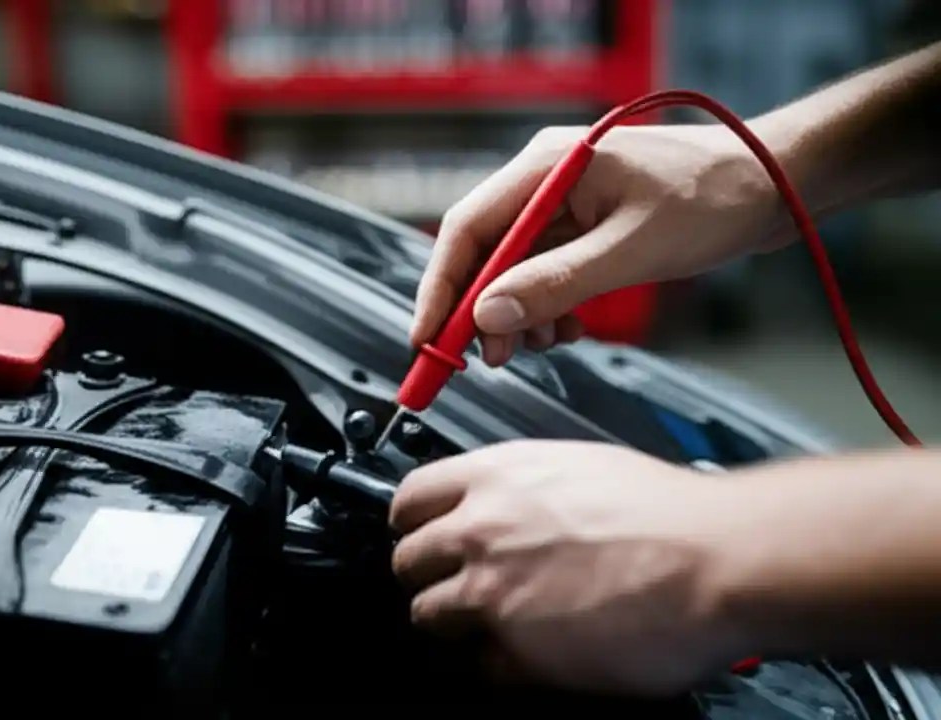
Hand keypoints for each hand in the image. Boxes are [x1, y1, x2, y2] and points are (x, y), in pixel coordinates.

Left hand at [389, 440, 751, 695]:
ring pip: (427, 616)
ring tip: (494, 622)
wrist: (716, 559)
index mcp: (495, 477)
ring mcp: (492, 593)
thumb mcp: (580, 466)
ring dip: (454, 621)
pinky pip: (482, 666)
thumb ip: (524, 486)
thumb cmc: (670, 511)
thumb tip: (505, 503)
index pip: (409, 498)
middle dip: (425, 574)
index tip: (419, 531)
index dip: (412, 520)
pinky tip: (536, 651)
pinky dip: (501, 664)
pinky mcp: (517, 651)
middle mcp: (481, 531)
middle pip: (407, 561)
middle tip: (453, 582)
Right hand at [413, 124, 789, 365]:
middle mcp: (545, 181)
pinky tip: (567, 330)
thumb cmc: (715, 198)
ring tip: (541, 347)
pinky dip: (546, 309)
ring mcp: (563, 204)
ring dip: (518, 317)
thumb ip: (556, 284)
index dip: (441, 288)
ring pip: (512, 271)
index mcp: (546, 166)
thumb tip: (490, 318)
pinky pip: (543, 275)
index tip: (428, 339)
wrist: (775, 183)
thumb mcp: (631, 249)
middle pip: (484, 253)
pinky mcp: (583, 227)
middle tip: (487, 361)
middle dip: (480, 312)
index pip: (467, 229)